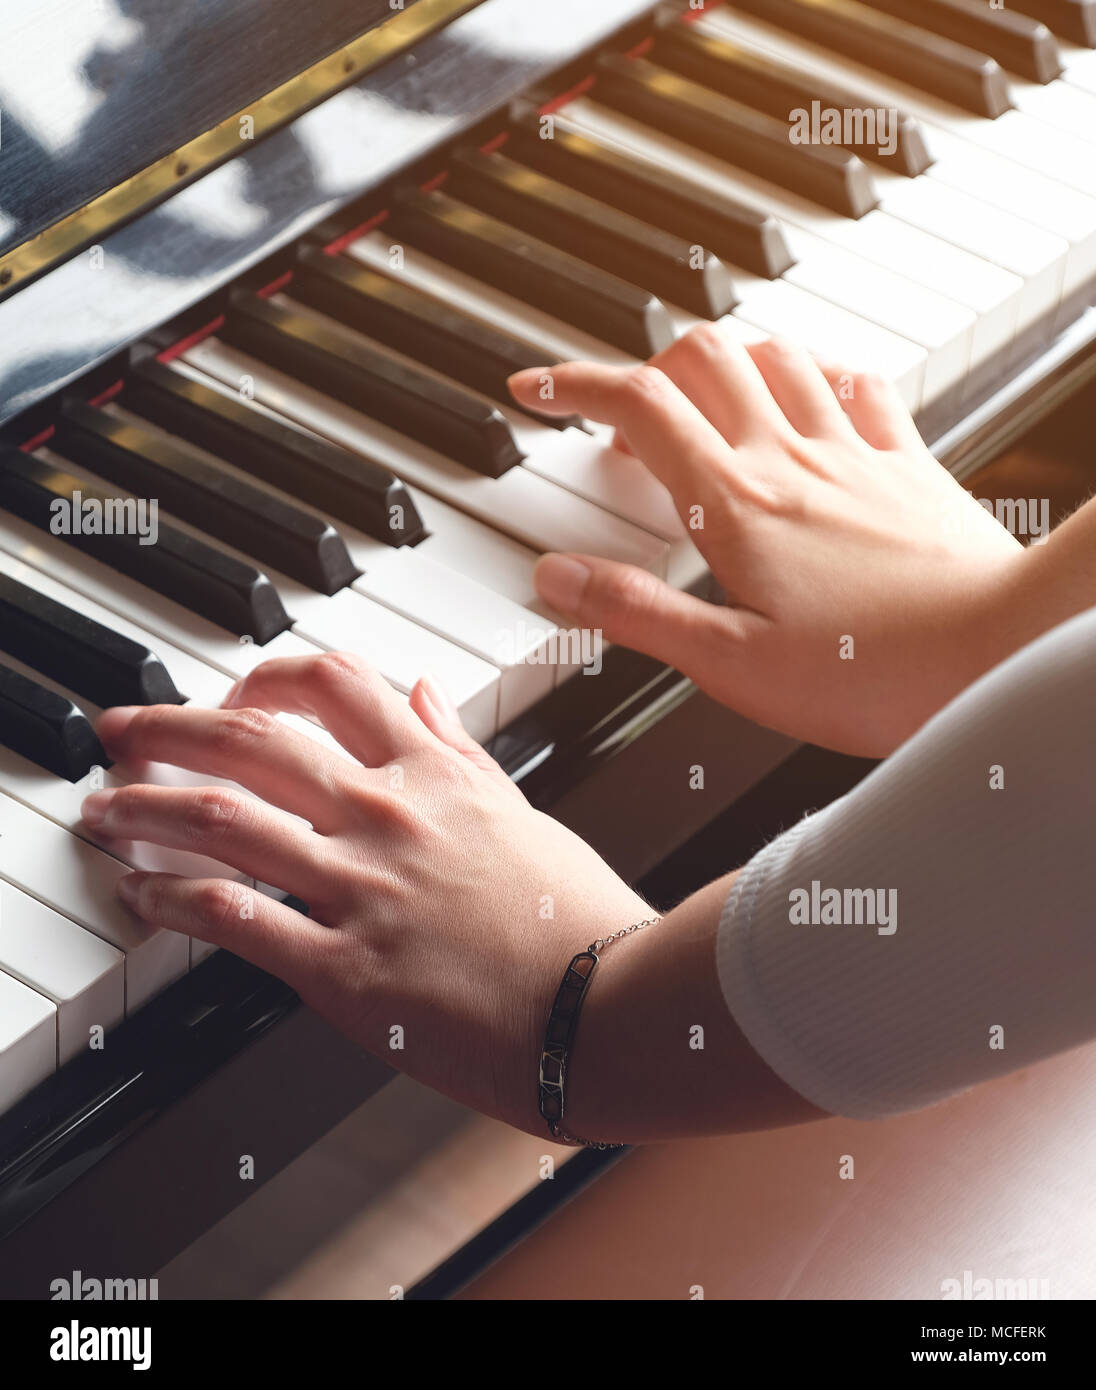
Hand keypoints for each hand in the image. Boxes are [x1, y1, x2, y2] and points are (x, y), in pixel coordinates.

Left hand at [81, 655, 651, 1135]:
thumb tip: (421, 693)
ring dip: (144, 807)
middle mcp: (387, 815)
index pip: (333, 685)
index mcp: (434, 774)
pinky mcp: (344, 968)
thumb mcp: (523, 813)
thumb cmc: (577, 917)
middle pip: (251, 739)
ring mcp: (361, 887)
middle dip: (167, 727)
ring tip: (105, 810)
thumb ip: (461, 751)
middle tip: (122, 732)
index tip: (235, 694)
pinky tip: (144, 898)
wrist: (607, 1007)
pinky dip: (174, 902)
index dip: (265, 677)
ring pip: (223, 819)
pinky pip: (236, 920)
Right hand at [510, 331, 1030, 756]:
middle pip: (703, 359)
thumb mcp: (731, 663)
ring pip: (776, 357)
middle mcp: (791, 458)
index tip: (537, 389)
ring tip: (700, 397)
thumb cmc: (875, 671)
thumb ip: (638, 613)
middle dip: (646, 368)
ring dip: (725, 361)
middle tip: (621, 416)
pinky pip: (858, 385)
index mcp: (737, 504)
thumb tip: (556, 579)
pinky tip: (808, 393)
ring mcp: (855, 452)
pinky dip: (815, 374)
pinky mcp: (909, 464)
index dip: (575, 385)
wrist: (1001, 650)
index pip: (640, 406)